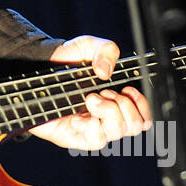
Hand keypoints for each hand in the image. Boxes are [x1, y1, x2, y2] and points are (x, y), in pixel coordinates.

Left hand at [28, 34, 151, 149]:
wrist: (40, 69)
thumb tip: (105, 72)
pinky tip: (76, 116)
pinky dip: (88, 125)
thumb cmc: (68, 62)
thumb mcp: (89, 46)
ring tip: (90, 98)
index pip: (145, 115)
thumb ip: (106, 49)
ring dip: (106, 112)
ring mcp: (93, 129)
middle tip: (104, 92)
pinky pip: (94, 140)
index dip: (142, 104)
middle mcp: (108, 118)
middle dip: (123, 106)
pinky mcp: (76, 137)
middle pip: (135, 126)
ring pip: (116, 132)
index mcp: (118, 101)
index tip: (127, 88)